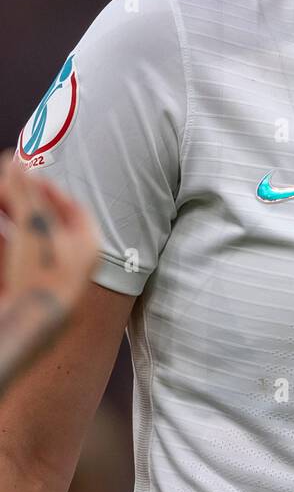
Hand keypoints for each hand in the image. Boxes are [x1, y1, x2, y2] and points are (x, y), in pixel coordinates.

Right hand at [0, 149, 100, 312]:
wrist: (22, 332)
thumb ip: (25, 192)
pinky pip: (11, 263)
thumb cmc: (40, 275)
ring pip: (25, 242)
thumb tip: (15, 159)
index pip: (72, 208)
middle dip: (21, 203)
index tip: (24, 176)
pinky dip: (3, 243)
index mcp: (87, 246)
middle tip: (2, 188)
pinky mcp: (22, 294)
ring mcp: (46, 280)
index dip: (48, 190)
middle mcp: (71, 264)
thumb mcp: (33, 226)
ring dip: (9, 220)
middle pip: (45, 224)